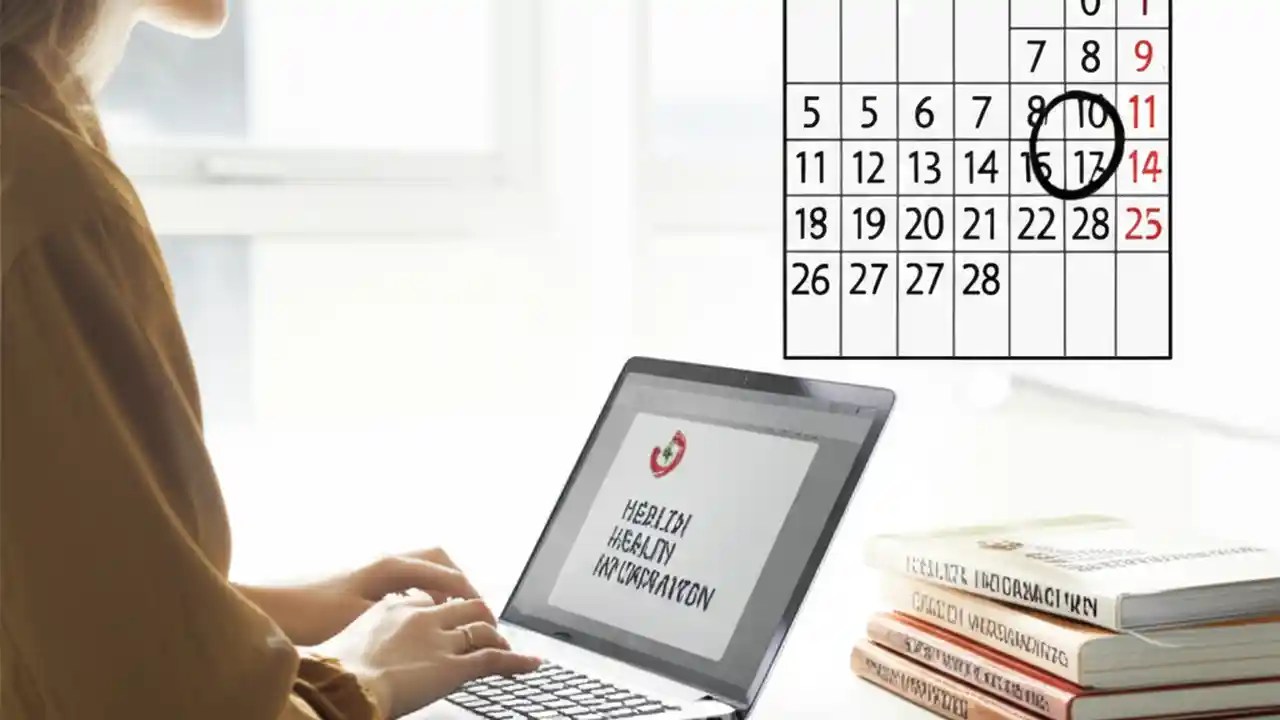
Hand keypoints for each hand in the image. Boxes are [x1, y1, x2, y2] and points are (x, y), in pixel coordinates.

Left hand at [239, 548, 483, 645]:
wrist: (267, 607)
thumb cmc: (308, 614)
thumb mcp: (362, 619)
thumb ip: (403, 615)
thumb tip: (438, 617)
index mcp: (390, 568)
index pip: (447, 575)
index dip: (471, 596)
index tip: (487, 617)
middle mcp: (385, 563)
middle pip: (439, 561)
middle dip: (462, 584)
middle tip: (476, 611)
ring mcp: (373, 571)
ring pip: (422, 571)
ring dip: (442, 589)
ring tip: (454, 615)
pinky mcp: (362, 584)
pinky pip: (407, 582)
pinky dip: (423, 594)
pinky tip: (419, 618)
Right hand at [315, 595, 541, 717]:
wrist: (341, 687)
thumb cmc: (332, 675)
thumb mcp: (343, 647)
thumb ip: (361, 645)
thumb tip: (354, 658)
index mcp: (392, 609)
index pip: (430, 601)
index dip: (445, 610)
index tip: (449, 617)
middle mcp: (421, 617)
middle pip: (464, 607)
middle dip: (481, 617)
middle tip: (488, 628)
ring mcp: (440, 639)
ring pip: (482, 630)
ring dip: (499, 638)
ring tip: (508, 646)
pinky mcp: (456, 666)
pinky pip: (494, 659)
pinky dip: (518, 661)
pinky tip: (532, 664)